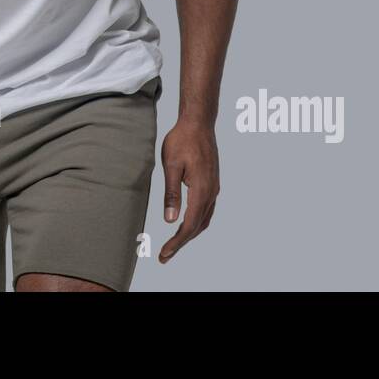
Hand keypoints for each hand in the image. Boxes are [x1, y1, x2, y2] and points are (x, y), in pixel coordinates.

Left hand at [158, 118, 219, 262]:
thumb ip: (171, 193)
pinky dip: (196, 221)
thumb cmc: (182, 140)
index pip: (189, 224)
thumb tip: (169, 220)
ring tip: (173, 244)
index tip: (164, 254)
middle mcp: (211, 192)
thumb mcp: (171, 166)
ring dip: (190, 233)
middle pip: (198, 226)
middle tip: (165, 255)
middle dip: (182, 242)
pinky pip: (206, 209)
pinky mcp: (212, 183)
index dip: (177, 242)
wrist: (198, 123)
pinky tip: (187, 223)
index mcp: (202, 190)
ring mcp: (214, 188)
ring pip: (204, 219)